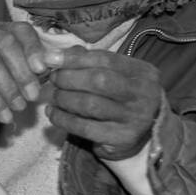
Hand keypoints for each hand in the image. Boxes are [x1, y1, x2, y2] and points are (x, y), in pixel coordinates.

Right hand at [0, 22, 48, 124]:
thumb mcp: (21, 74)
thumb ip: (39, 65)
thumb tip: (58, 59)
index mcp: (0, 30)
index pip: (20, 30)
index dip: (33, 48)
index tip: (43, 70)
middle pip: (4, 43)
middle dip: (22, 71)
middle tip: (34, 95)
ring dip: (9, 88)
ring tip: (20, 107)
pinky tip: (4, 115)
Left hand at [45, 47, 162, 159]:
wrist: (145, 131)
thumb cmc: (121, 96)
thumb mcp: (114, 74)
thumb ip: (88, 61)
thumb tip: (55, 56)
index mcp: (142, 71)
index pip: (105, 59)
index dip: (74, 59)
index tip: (50, 59)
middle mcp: (143, 93)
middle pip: (99, 80)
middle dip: (68, 78)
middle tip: (53, 79)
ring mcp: (135, 117)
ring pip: (90, 105)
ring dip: (64, 98)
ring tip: (53, 96)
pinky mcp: (122, 138)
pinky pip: (85, 128)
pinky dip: (63, 119)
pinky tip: (52, 113)